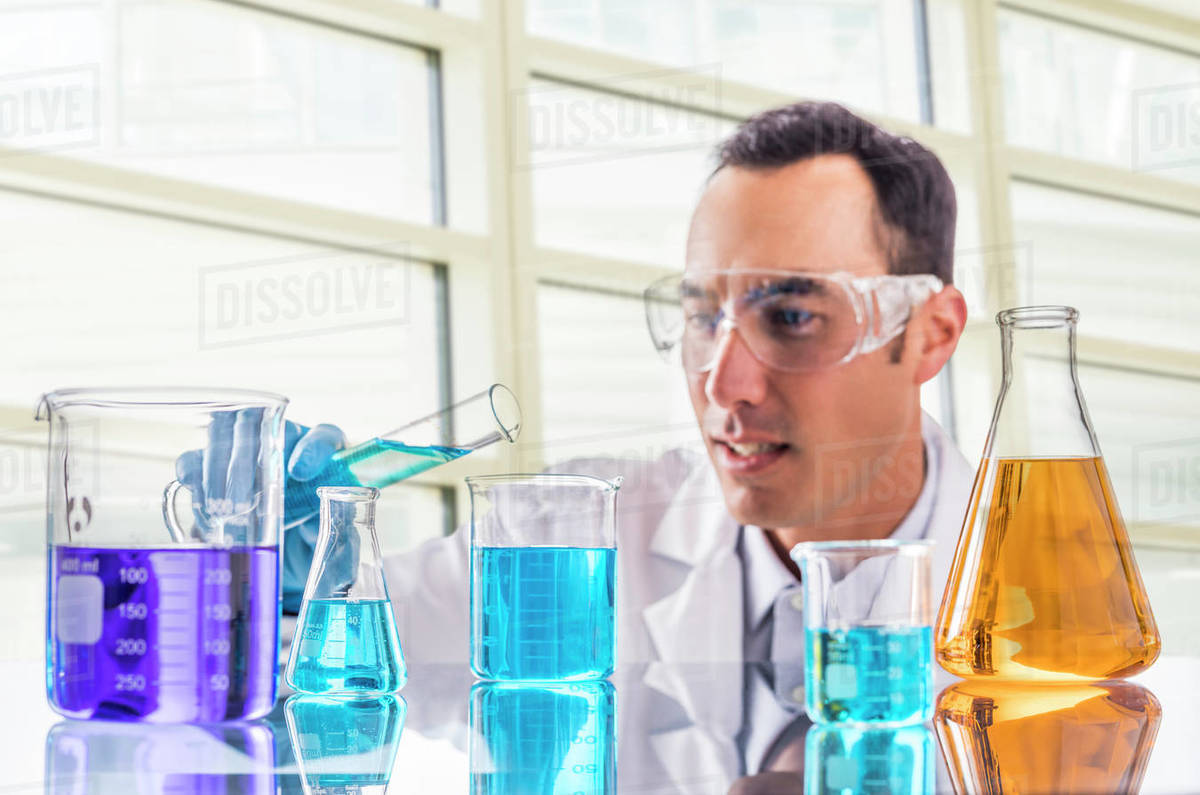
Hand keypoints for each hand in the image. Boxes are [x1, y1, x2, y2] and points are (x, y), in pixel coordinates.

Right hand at [176, 418, 344, 611]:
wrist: (288, 545)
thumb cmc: (317, 531)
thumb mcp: (335, 535)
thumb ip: (342, 536)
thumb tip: (342, 550)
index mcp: (325, 454)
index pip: (324, 436)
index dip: (312, 449)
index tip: (301, 473)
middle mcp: (285, 441)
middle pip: (262, 426)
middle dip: (249, 462)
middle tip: (245, 502)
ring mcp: (245, 449)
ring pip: (223, 435)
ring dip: (218, 471)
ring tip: (224, 512)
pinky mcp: (213, 466)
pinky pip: (195, 459)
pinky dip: (195, 480)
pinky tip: (207, 509)